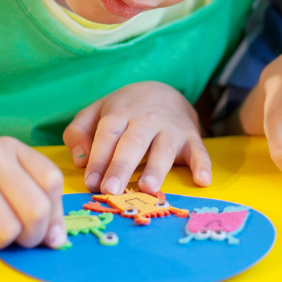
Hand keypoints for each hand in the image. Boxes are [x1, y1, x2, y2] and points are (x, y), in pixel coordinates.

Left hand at [62, 81, 210, 195]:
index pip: (107, 135)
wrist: (165, 92)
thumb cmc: (124, 111)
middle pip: (133, 143)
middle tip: (111, 189)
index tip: (91, 183)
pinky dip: (202, 165)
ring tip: (147, 188)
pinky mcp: (191, 138)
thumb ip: (78, 132)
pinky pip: (199, 151)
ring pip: (163, 149)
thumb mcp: (96, 113)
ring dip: (156, 168)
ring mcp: (171, 129)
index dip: (99, 158)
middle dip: (122, 166)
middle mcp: (146, 120)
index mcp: (119, 113)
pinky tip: (202, 180)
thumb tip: (80, 160)